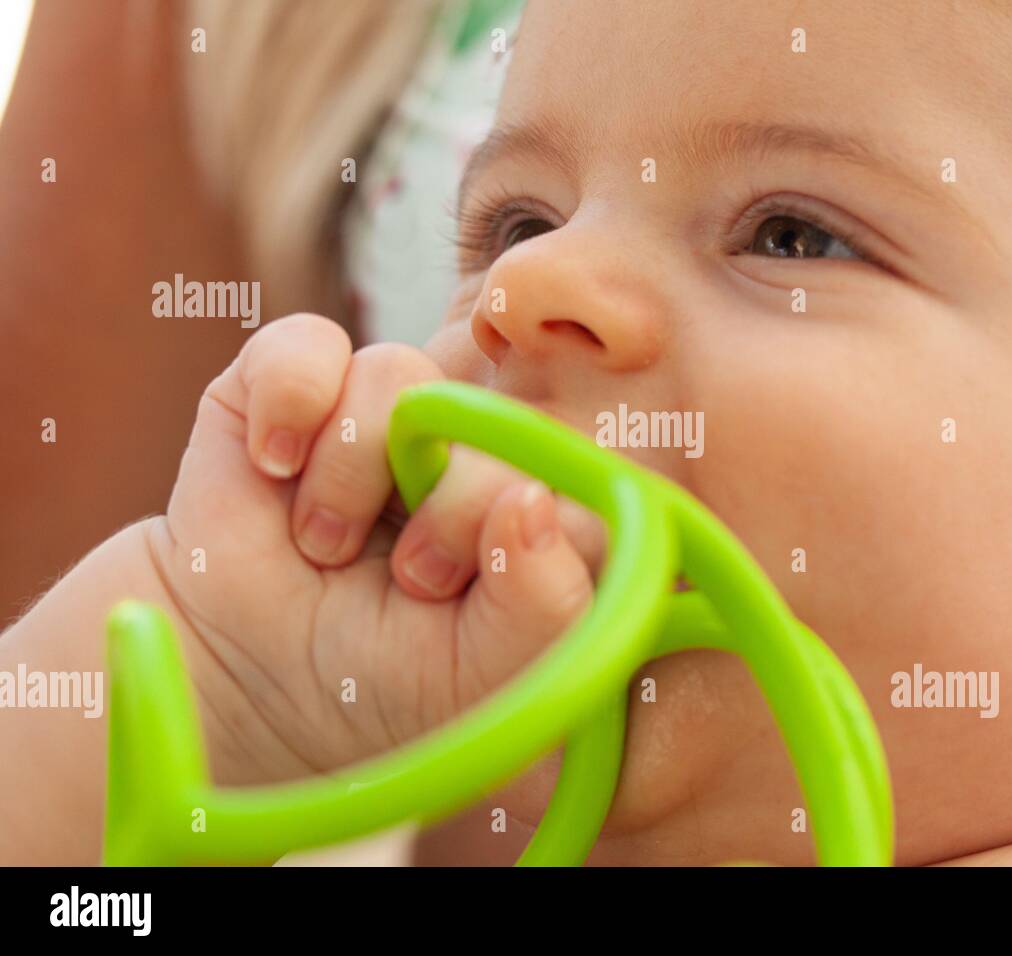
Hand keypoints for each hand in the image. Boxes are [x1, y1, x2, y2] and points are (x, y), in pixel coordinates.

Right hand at [148, 314, 599, 783]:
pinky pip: (305, 345)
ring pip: (396, 373)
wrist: (249, 682)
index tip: (468, 590)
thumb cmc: (387, 681)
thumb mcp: (486, 670)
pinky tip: (272, 467)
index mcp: (529, 499)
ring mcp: (384, 409)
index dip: (521, 513)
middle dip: (447, 508)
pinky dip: (286, 405)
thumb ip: (545, 602)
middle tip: (407, 580)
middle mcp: (465, 441)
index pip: (567, 462)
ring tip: (324, 546)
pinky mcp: (297, 385)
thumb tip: (531, 501)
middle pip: (491, 414)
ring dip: (349, 474)